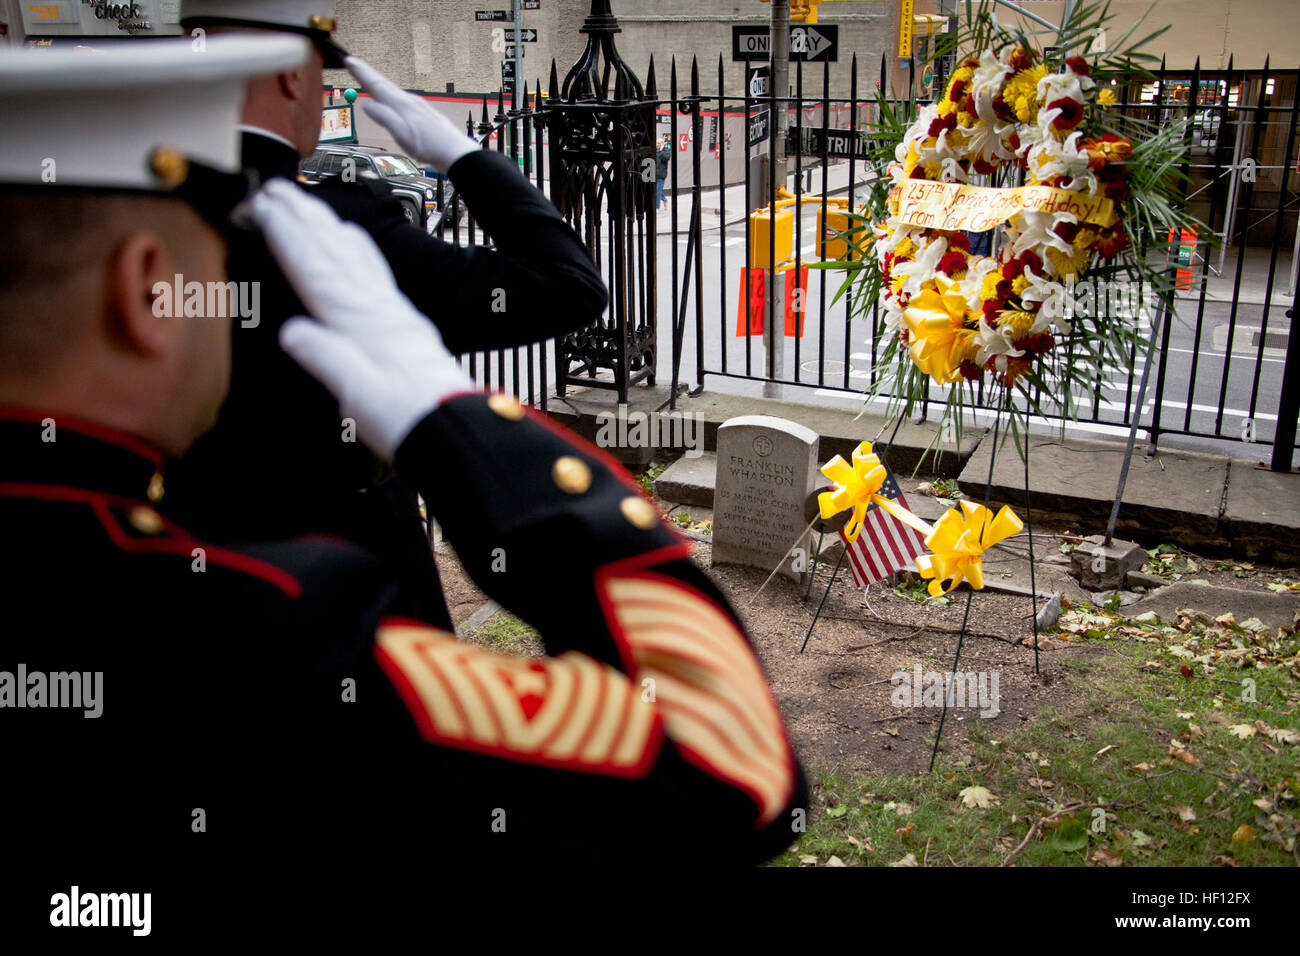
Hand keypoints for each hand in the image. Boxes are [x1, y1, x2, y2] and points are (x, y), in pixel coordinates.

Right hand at [250, 178, 474, 459]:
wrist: (457, 433)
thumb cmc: (411, 422)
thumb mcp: (360, 399)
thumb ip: (328, 361)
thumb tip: (291, 332)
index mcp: (363, 326)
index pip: (317, 271)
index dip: (289, 237)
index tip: (265, 206)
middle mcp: (380, 312)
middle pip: (336, 254)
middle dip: (305, 218)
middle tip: (279, 188)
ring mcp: (395, 315)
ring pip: (356, 259)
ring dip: (330, 228)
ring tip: (311, 205)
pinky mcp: (406, 325)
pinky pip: (376, 274)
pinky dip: (359, 251)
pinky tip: (356, 245)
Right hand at [347, 56, 479, 172]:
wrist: (454, 151)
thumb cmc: (429, 145)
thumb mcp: (401, 133)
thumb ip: (384, 117)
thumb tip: (367, 104)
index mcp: (400, 104)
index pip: (376, 84)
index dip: (361, 73)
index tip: (349, 60)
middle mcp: (408, 100)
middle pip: (383, 84)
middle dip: (367, 74)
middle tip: (354, 63)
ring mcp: (416, 106)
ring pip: (392, 91)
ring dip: (378, 83)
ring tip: (367, 78)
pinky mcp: (421, 114)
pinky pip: (400, 100)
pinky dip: (389, 95)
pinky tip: (390, 99)